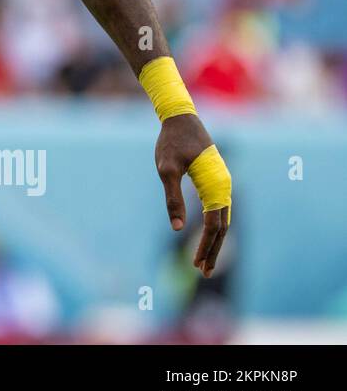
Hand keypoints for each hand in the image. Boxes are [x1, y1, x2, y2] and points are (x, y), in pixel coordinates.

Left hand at [155, 113, 230, 276]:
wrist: (181, 119)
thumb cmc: (171, 143)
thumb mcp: (166, 170)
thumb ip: (172, 198)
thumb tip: (176, 227)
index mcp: (215, 185)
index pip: (213, 225)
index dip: (205, 246)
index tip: (196, 265)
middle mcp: (224, 186)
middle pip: (222, 226)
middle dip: (212, 250)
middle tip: (202, 271)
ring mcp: (223, 183)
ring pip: (222, 219)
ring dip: (214, 240)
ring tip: (203, 260)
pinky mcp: (217, 180)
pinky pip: (219, 209)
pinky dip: (214, 226)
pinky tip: (207, 235)